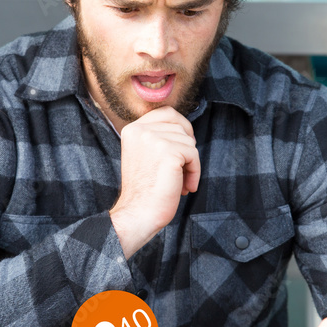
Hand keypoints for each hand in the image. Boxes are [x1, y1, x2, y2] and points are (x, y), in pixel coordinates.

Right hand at [110, 107, 199, 257]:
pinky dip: (194, 172)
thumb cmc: (145, 190)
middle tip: (183, 168)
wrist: (138, 213)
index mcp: (132, 130)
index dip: (181, 127)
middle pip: (180, 125)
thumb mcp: (144, 155)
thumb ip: (158, 138)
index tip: (183, 149)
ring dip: (190, 163)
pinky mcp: (169, 152)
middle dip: (187, 147)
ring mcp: (154, 139)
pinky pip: (194, 155)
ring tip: (179, 182)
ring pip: (189, 141)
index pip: (166, 113)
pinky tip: (185, 187)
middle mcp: (140, 130)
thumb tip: (186, 131)